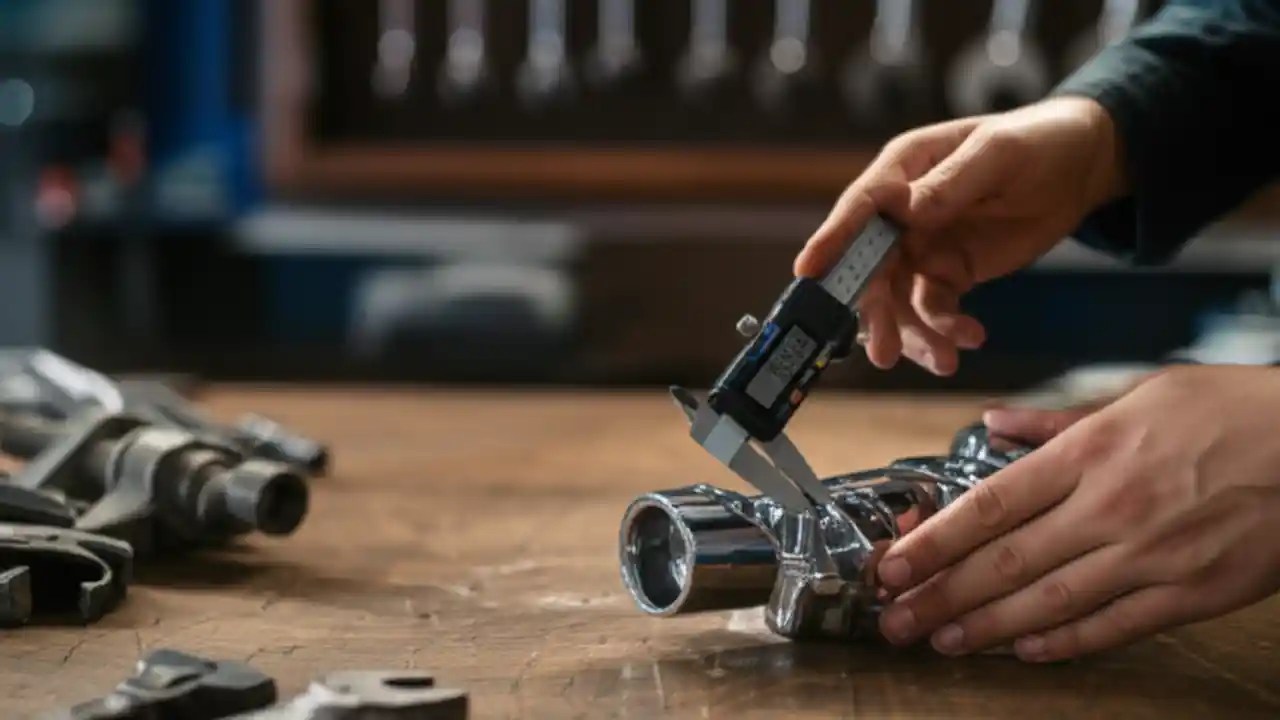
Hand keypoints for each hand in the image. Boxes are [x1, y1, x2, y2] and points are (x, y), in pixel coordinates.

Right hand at [795, 97, 1126, 375]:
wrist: (1080, 167)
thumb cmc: (1037, 140)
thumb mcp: (998, 154)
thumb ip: (950, 183)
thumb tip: (905, 210)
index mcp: (906, 168)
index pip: (861, 206)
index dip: (832, 240)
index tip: (808, 272)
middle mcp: (904, 211)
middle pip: (872, 265)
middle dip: (876, 310)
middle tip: (884, 351)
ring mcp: (924, 245)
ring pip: (900, 299)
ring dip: (914, 333)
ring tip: (943, 361)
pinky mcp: (950, 271)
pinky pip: (934, 309)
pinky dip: (946, 331)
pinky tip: (971, 339)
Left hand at [874, 365, 1279, 660]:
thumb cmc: (1235, 410)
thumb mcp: (1142, 394)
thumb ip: (1058, 419)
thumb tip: (995, 422)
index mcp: (1092, 453)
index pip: (990, 505)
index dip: (934, 541)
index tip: (892, 563)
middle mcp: (1111, 507)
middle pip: (1005, 561)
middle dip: (940, 594)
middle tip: (893, 618)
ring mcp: (1152, 555)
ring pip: (1049, 601)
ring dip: (985, 626)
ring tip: (940, 640)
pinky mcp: (1193, 593)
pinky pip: (1116, 626)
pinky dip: (1065, 642)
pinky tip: (1024, 651)